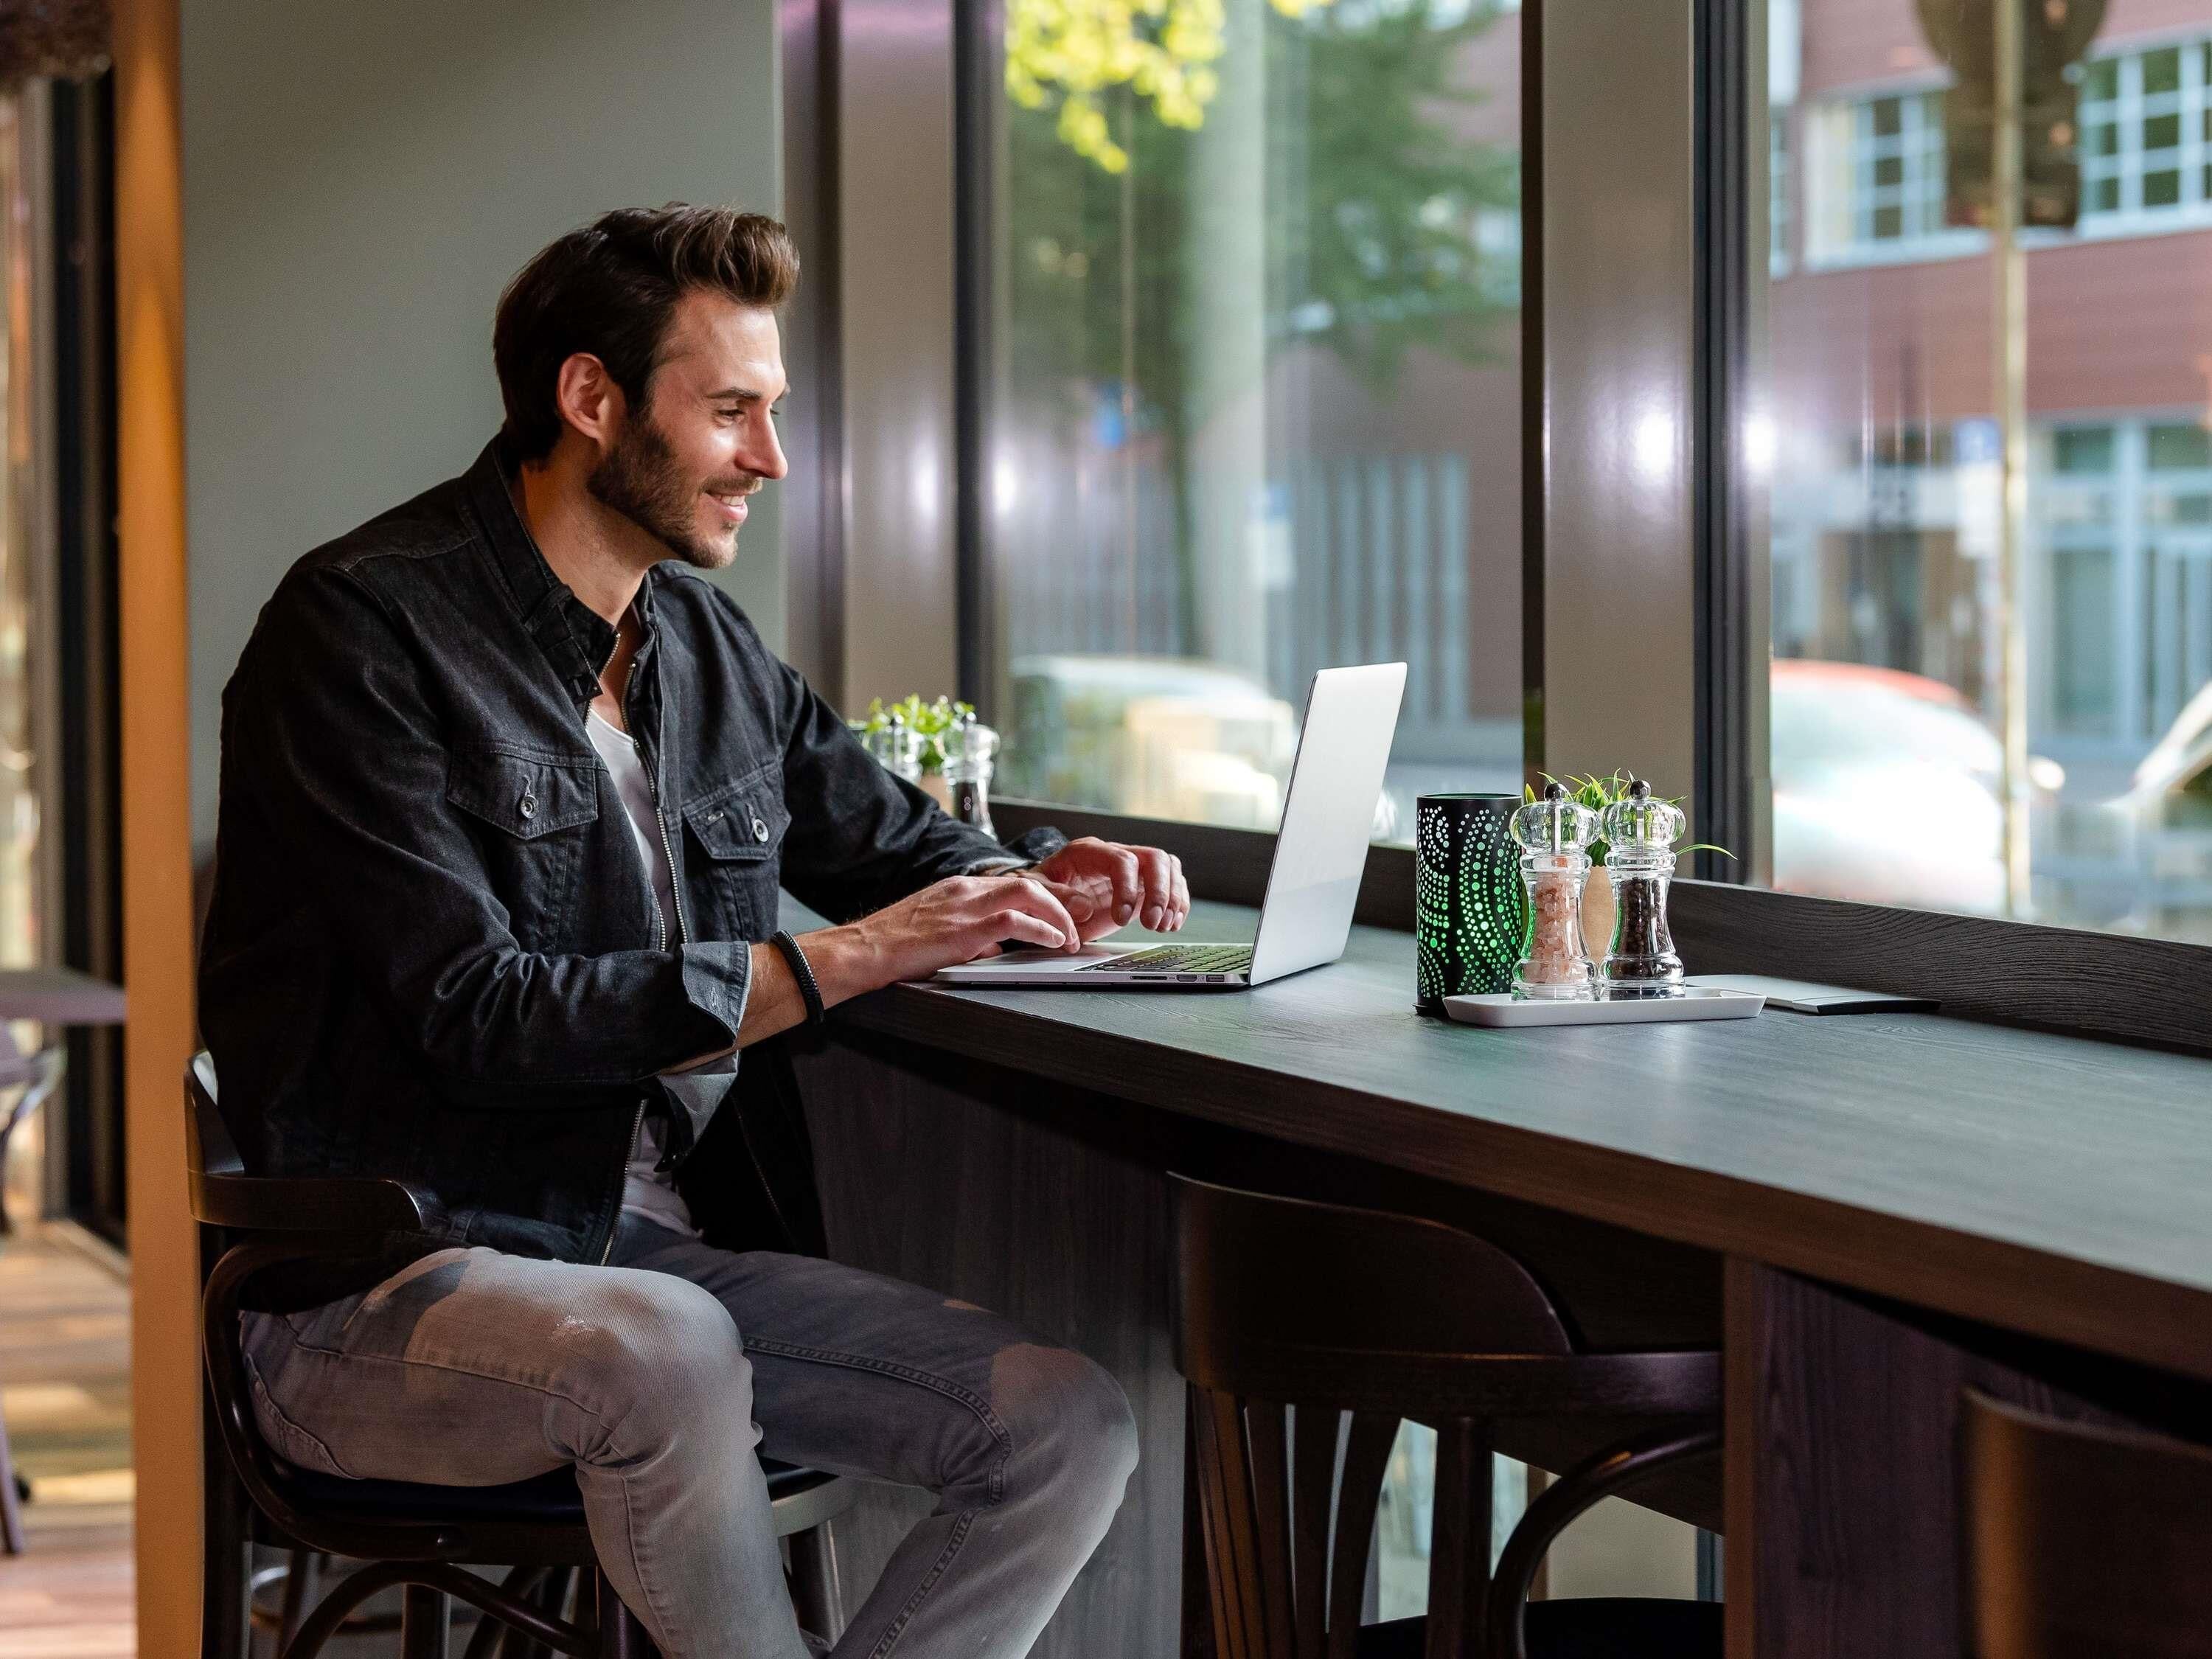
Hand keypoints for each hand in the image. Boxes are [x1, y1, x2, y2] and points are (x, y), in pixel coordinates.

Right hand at [806, 873, 1089, 997]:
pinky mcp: (965, 930)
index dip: (1045, 893)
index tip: (1065, 904)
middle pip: (1027, 881)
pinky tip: (1053, 941)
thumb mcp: (936, 932)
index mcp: (957, 888)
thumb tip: (994, 948)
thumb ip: (969, 935)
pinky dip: (1042, 930)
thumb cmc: (893, 946)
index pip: (1012, 881)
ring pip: (1027, 893)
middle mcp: (965, 890)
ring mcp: (965, 907)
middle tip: (1080, 915)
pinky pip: (1016, 922)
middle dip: (1061, 898)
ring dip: (1057, 913)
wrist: (864, 949)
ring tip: (1071, 935)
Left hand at [1022, 836, 1188, 941]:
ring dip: (1172, 898)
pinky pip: (1171, 884)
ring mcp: (1132, 869)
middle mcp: (1114, 854)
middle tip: (1152, 923)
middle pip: (1153, 858)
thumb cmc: (1040, 891)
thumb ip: (1056, 898)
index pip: (1121, 859)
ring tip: (1163, 926)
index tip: (1121, 918)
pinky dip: (1178, 903)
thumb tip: (1084, 907)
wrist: (1046, 896)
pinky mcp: (1142, 885)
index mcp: (1088, 852)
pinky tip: (1172, 923)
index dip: (1127, 888)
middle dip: (1159, 892)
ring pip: (1168, 867)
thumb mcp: (1036, 892)